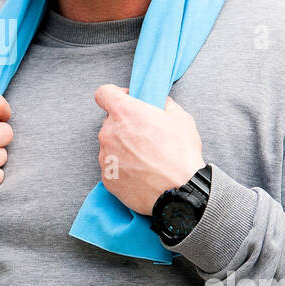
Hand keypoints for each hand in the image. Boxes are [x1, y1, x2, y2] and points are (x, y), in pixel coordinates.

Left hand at [93, 84, 204, 214]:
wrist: (180, 192)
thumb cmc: (181, 154)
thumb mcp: (181, 118)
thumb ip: (164, 104)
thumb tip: (159, 103)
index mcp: (124, 113)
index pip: (103, 93)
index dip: (115, 95)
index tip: (127, 101)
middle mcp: (109, 133)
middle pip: (110, 122)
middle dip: (125, 125)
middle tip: (145, 135)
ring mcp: (105, 157)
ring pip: (110, 146)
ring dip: (124, 148)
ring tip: (146, 159)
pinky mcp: (107, 178)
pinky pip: (112, 167)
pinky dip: (124, 168)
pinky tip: (142, 174)